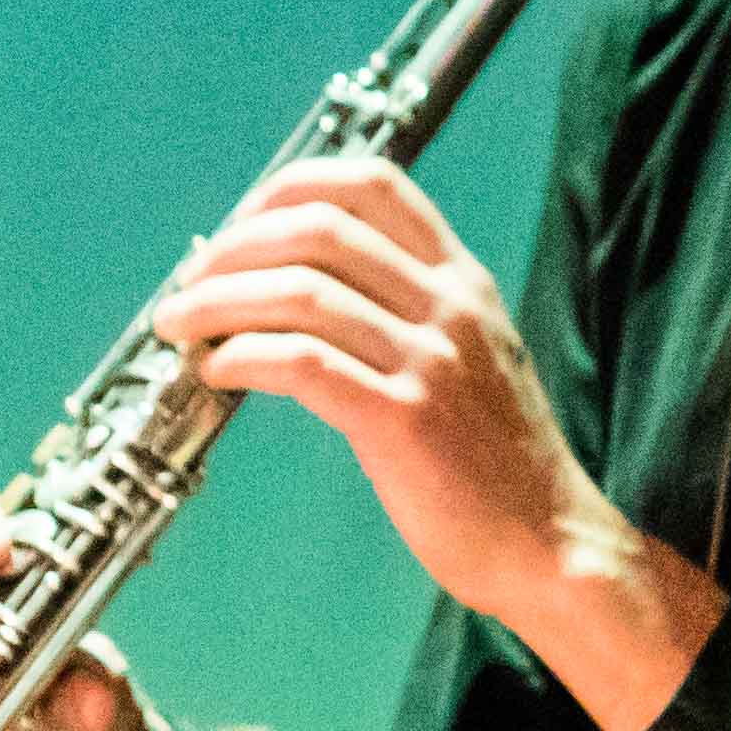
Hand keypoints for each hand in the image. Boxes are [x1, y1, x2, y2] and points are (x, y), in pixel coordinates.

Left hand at [153, 158, 602, 623]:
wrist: (550, 546)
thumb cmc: (497, 467)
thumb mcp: (470, 360)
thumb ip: (409, 316)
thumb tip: (304, 292)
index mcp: (463, 281)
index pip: (371, 184)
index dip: (288, 189)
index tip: (239, 225)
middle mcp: (449, 306)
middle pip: (319, 228)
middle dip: (234, 248)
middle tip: (188, 285)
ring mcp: (430, 359)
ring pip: (299, 292)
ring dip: (218, 302)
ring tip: (179, 327)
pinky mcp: (404, 419)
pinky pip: (302, 362)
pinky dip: (242, 357)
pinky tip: (216, 374)